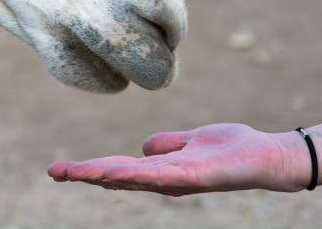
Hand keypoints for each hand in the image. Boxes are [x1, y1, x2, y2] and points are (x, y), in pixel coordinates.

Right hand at [48, 123, 306, 194]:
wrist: (268, 157)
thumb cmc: (233, 149)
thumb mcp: (193, 141)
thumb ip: (168, 144)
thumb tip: (142, 147)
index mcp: (162, 170)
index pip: (118, 168)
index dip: (90, 168)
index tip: (60, 168)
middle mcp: (166, 180)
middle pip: (118, 176)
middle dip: (85, 175)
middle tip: (53, 172)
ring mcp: (179, 180)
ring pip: (133, 178)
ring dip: (102, 175)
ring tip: (74, 172)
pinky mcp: (196, 177)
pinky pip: (161, 175)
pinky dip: (135, 174)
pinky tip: (115, 171)